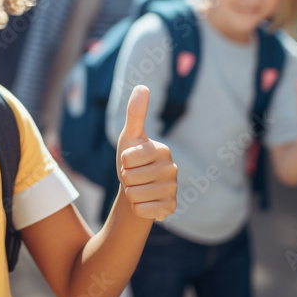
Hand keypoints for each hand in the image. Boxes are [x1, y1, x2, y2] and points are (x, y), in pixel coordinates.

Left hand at [116, 85, 177, 220]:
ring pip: (135, 195)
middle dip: (126, 179)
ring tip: (139, 188)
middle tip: (134, 177)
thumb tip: (142, 86)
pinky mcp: (170, 208)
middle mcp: (172, 169)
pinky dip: (137, 208)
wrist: (136, 189)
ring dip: (131, 193)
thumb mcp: (130, 137)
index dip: (123, 161)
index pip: (129, 158)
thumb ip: (135, 113)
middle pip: (131, 178)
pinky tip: (145, 202)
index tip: (130, 161)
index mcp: (162, 150)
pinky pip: (143, 210)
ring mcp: (173, 190)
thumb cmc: (132, 160)